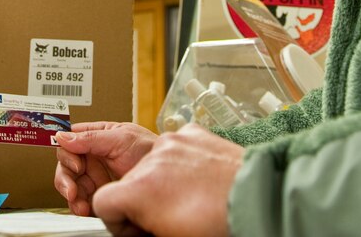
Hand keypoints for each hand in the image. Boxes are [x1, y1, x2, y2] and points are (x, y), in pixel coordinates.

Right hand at [53, 121, 156, 215]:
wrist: (169, 176)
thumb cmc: (151, 150)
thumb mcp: (122, 138)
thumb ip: (92, 138)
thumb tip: (63, 136)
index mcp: (96, 137)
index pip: (69, 141)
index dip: (67, 152)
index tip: (75, 164)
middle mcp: (94, 157)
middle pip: (66, 166)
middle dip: (65, 179)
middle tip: (72, 190)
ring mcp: (96, 177)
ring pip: (71, 185)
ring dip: (72, 196)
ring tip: (79, 204)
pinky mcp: (101, 195)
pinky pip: (81, 201)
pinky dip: (79, 207)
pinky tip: (85, 209)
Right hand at [91, 124, 241, 236]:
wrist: (257, 199)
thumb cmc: (219, 223)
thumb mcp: (168, 236)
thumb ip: (140, 228)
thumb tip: (138, 227)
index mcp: (140, 188)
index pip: (103, 202)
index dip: (118, 222)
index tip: (136, 230)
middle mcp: (153, 157)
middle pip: (128, 181)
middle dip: (141, 201)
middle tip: (164, 220)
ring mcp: (174, 141)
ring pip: (151, 162)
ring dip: (161, 181)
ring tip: (186, 200)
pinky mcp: (194, 133)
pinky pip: (175, 148)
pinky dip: (181, 163)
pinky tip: (197, 181)